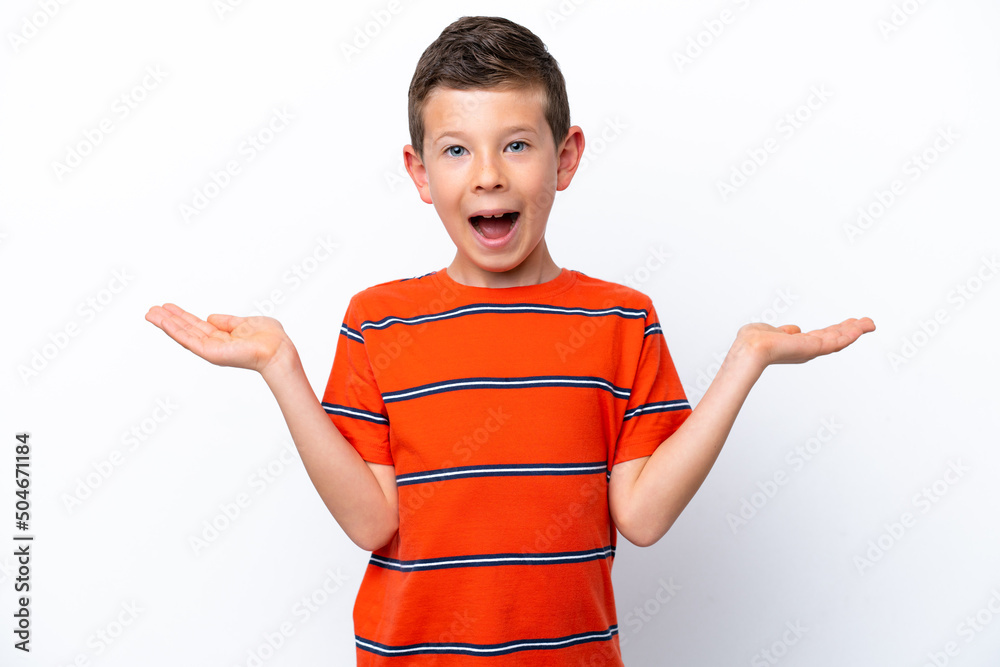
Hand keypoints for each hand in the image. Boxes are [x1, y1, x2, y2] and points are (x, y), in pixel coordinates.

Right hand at [145, 303, 294, 374]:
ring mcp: (211, 349)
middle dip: (168, 320)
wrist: (277, 349)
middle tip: (151, 310)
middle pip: (186, 330)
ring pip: (183, 335)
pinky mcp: (210, 353)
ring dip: (166, 324)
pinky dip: (174, 330)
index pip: (197, 326)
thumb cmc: (269, 338)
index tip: (167, 308)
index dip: (182, 317)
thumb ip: (228, 321)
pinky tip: (163, 321)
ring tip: (150, 313)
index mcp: (223, 337)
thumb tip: (211, 317)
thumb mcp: (245, 323)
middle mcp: (214, 344)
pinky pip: (188, 340)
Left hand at [737, 317, 875, 367]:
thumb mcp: (770, 331)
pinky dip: (850, 334)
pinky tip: (860, 328)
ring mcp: (811, 350)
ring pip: (839, 339)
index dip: (836, 330)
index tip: (849, 324)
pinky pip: (836, 341)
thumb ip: (783, 332)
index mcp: (797, 344)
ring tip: (870, 323)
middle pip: (834, 338)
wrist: (751, 348)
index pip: (821, 336)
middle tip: (868, 322)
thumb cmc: (753, 340)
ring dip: (855, 331)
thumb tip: (794, 330)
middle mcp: (806, 349)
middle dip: (851, 330)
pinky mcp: (814, 349)